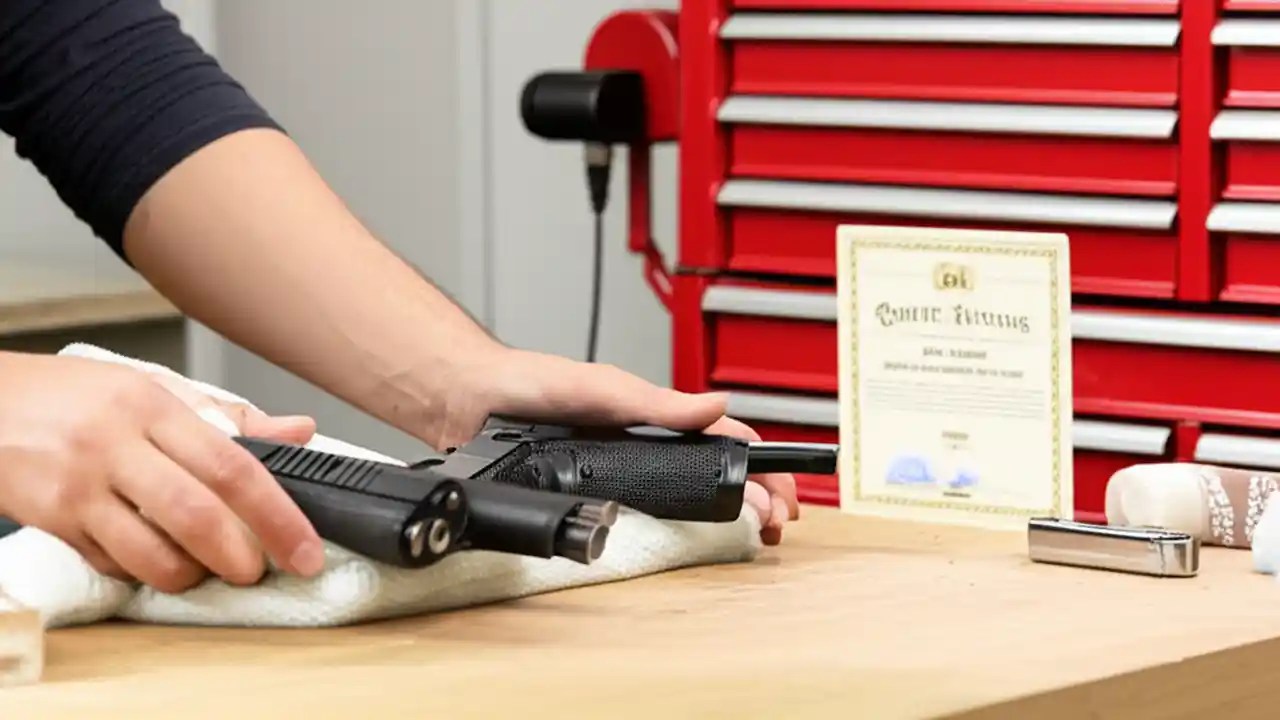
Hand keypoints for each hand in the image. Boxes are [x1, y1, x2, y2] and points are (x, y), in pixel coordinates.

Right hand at [0, 352, 325, 592]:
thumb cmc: (74, 397)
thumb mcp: (151, 389)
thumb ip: (228, 416)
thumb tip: (299, 431)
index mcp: (152, 405)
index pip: (232, 464)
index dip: (278, 514)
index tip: (305, 548)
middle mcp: (115, 444)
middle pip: (196, 514)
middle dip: (240, 556)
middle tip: (258, 571)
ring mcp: (79, 485)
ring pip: (151, 553)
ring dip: (191, 574)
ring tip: (205, 569)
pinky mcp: (50, 520)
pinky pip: (111, 562)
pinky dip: (142, 570)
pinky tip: (151, 556)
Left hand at [426, 348, 799, 544]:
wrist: (475, 403)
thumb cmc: (536, 383)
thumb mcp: (606, 389)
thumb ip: (660, 404)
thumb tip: (715, 406)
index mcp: (654, 414)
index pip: (723, 440)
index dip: (759, 465)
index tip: (784, 490)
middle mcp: (642, 441)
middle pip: (713, 472)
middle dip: (754, 496)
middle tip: (777, 524)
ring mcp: (620, 466)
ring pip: (686, 494)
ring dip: (725, 514)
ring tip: (751, 534)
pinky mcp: (593, 487)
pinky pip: (644, 510)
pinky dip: (678, 525)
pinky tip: (692, 539)